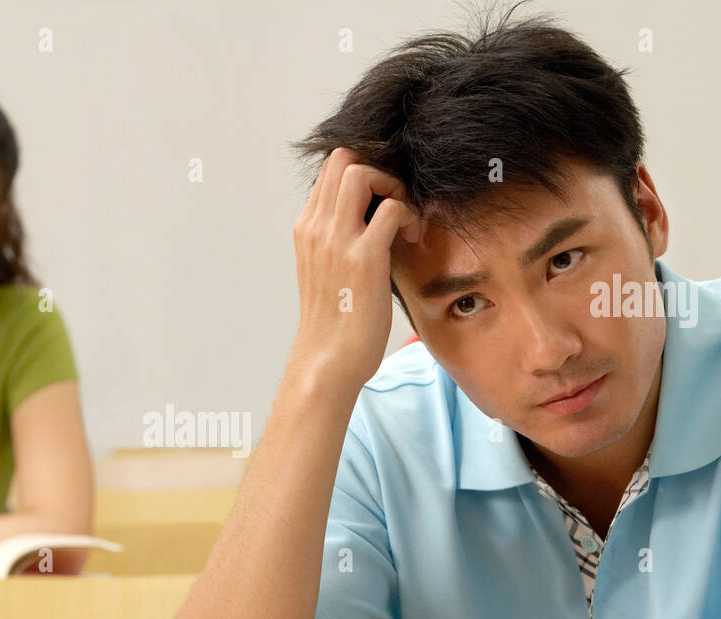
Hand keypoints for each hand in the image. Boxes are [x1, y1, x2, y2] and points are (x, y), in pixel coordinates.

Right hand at [290, 147, 422, 390]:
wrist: (328, 359)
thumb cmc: (337, 319)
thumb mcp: (328, 268)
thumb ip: (340, 237)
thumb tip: (374, 215)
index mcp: (307, 228)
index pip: (331, 169)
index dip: (365, 172)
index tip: (385, 198)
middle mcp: (316, 228)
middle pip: (343, 157)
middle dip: (379, 169)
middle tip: (396, 201)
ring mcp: (336, 241)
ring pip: (362, 172)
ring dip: (392, 185)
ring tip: (404, 218)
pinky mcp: (362, 258)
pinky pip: (392, 208)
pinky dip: (409, 215)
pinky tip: (413, 237)